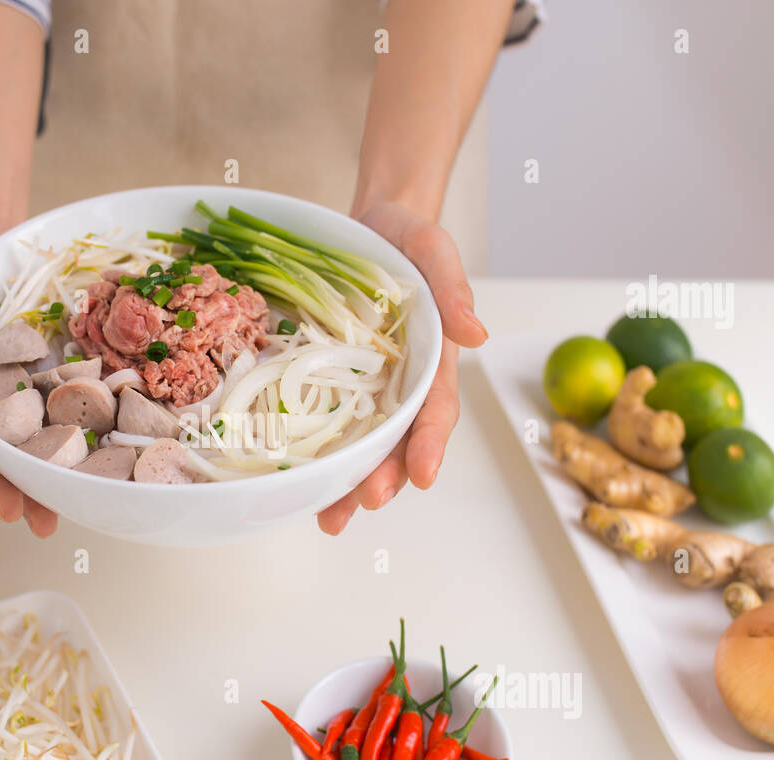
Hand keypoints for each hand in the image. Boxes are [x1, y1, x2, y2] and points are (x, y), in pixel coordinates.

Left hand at [317, 202, 487, 534]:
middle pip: (398, 442)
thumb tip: (476, 335)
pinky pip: (321, 423)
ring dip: (348, 484)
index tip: (423, 474)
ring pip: (360, 446)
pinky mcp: (327, 382)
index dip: (430, 443)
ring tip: (331, 518)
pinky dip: (313, 456)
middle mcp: (399, 385)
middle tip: (367, 500)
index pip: (436, 410)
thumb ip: (453, 289)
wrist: (367, 227)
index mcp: (432, 362)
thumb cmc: (407, 240)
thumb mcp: (433, 250)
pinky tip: (296, 486)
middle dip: (385, 476)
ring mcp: (364, 388)